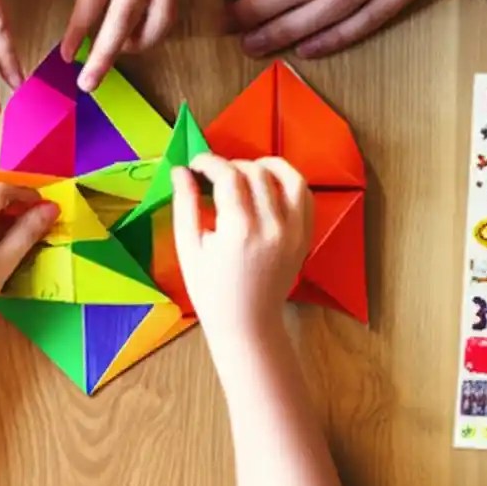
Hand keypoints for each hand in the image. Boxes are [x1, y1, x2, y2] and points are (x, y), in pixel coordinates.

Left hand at [35, 0, 234, 91]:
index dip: (78, 31)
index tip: (64, 56)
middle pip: (125, 22)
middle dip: (105, 57)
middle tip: (89, 85)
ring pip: (157, 20)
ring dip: (136, 45)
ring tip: (117, 56)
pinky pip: (173, 5)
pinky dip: (157, 25)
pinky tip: (141, 29)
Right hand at [171, 155, 312, 341]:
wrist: (247, 323)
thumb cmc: (210, 290)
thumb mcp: (188, 248)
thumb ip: (185, 205)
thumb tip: (180, 170)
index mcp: (238, 231)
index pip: (228, 176)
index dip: (209, 162)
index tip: (195, 165)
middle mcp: (271, 227)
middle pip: (255, 172)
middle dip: (231, 164)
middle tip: (214, 175)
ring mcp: (294, 231)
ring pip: (288, 176)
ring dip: (266, 165)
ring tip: (247, 170)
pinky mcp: (305, 236)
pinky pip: (304, 195)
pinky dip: (288, 182)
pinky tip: (269, 186)